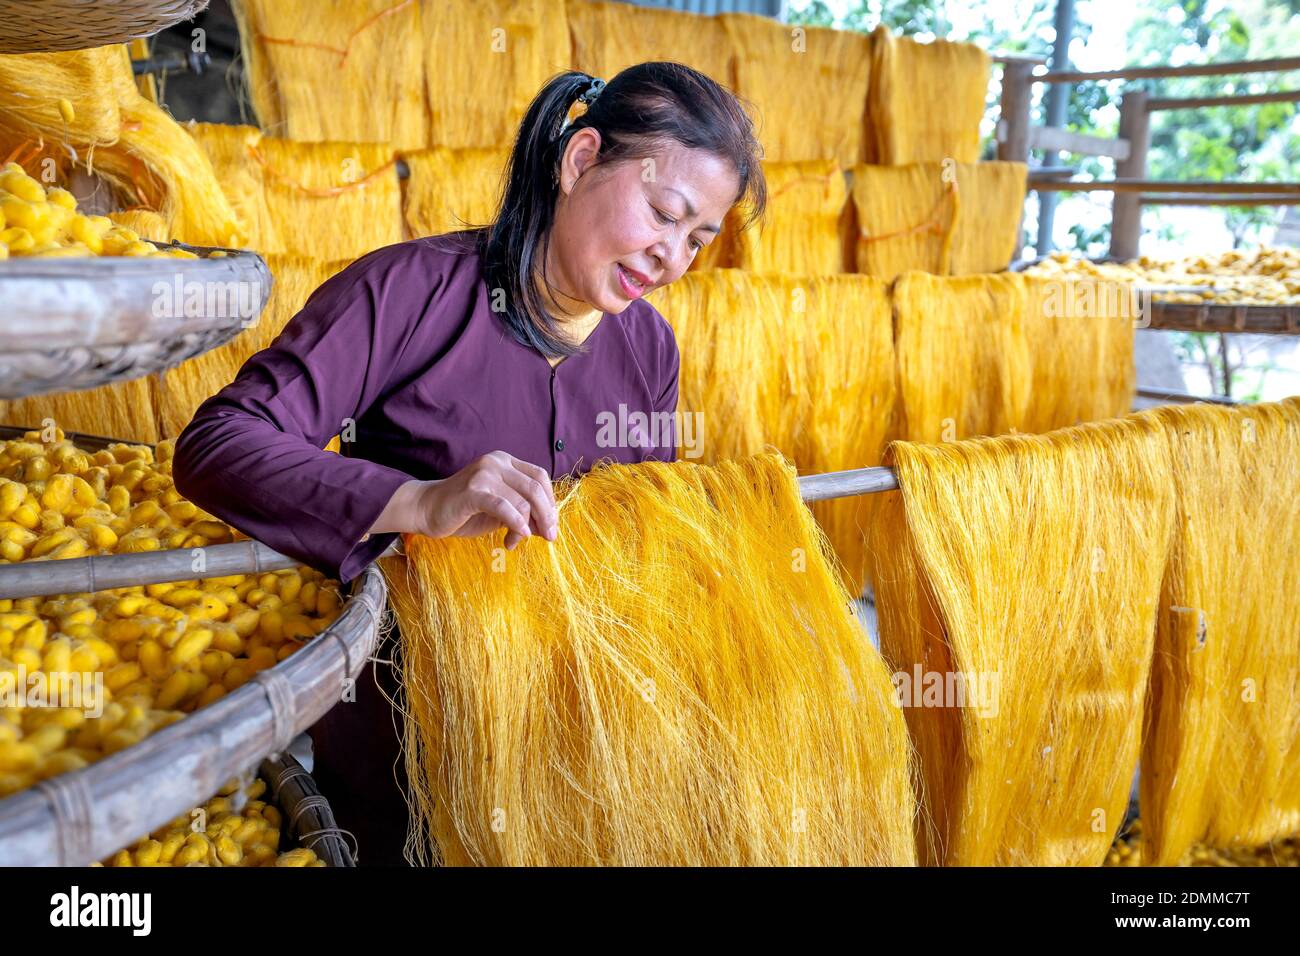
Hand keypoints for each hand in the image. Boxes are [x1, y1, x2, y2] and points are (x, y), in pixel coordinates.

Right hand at [415, 451, 557, 549]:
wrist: (428, 509)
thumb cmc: (465, 511)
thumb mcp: (500, 510)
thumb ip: (523, 512)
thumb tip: (549, 528)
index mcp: (505, 462)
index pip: (539, 477)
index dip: (551, 502)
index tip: (551, 524)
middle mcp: (496, 463)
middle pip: (535, 489)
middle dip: (547, 516)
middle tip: (549, 537)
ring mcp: (483, 474)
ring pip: (522, 501)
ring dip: (526, 527)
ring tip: (515, 541)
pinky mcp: (472, 492)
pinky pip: (503, 507)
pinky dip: (516, 523)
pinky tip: (517, 537)